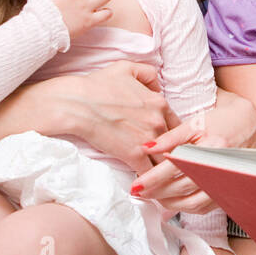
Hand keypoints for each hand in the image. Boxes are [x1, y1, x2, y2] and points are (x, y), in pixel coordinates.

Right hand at [46, 61, 172, 171]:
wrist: (76, 104)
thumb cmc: (97, 85)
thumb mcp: (126, 68)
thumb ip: (148, 75)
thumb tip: (158, 87)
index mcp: (159, 103)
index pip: (178, 125)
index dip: (176, 136)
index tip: (173, 144)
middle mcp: (158, 122)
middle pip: (175, 144)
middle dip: (174, 154)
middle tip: (175, 164)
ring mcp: (147, 140)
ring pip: (167, 161)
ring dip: (165, 169)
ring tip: (165, 179)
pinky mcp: (133, 156)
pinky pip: (150, 172)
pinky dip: (151, 180)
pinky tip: (150, 186)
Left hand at [134, 121, 222, 210]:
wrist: (251, 128)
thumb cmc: (224, 122)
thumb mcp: (196, 123)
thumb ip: (170, 137)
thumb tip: (146, 147)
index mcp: (210, 147)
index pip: (175, 167)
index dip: (154, 178)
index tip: (137, 185)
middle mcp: (219, 168)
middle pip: (182, 188)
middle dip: (157, 192)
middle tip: (139, 192)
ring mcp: (225, 183)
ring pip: (192, 203)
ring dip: (169, 203)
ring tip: (153, 196)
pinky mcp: (227, 192)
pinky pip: (204, 207)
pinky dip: (185, 207)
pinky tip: (172, 201)